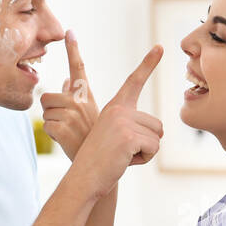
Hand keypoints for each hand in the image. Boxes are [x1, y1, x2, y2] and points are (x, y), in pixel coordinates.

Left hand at [40, 30, 96, 160]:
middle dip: (52, 110)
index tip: (70, 32)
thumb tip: (66, 80)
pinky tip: (67, 140)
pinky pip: (47, 126)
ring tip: (70, 133)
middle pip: (48, 97)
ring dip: (53, 123)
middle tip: (69, 124)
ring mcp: (72, 114)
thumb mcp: (89, 114)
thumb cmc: (92, 137)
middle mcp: (80, 101)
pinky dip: (53, 135)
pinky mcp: (62, 127)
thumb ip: (75, 94)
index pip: (78, 68)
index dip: (74, 49)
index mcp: (86, 95)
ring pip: (46, 112)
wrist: (99, 162)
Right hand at [70, 45, 163, 198]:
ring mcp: (123, 121)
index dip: (148, 63)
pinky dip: (144, 160)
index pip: (134, 81)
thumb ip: (115, 119)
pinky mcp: (128, 136)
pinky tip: (124, 161)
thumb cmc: (98, 159)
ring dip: (145, 152)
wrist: (85, 178)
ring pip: (157, 138)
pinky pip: (154, 149)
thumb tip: (65, 81)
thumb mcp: (108, 134)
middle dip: (147, 144)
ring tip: (122, 156)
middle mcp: (119, 109)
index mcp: (115, 106)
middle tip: (123, 151)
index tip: (160, 47)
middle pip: (157, 125)